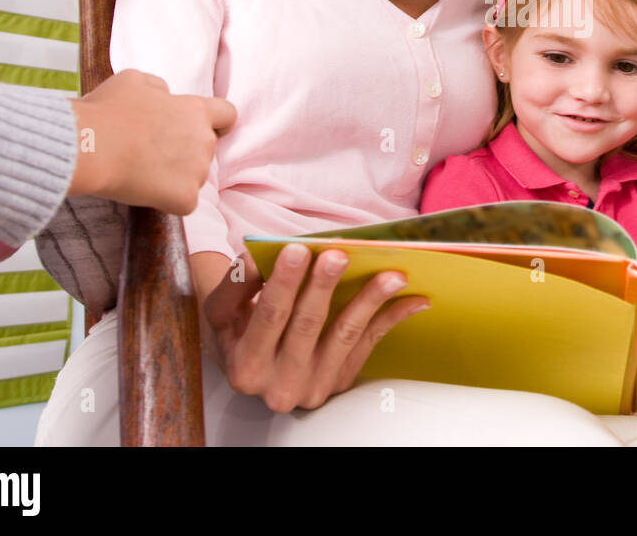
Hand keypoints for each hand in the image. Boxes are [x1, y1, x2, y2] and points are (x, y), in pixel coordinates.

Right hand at [67, 69, 236, 214]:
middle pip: (205, 148)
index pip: (227, 115)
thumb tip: (166, 96)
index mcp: (196, 110)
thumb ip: (159, 88)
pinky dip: (167, 201)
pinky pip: (182, 202)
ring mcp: (198, 171)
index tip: (210, 129)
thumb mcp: (134, 81)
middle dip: (186, 151)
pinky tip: (144, 192)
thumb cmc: (107, 111)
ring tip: (142, 171)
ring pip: (194, 176)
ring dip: (176, 176)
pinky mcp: (185, 197)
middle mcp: (204, 140)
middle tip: (152, 153)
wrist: (90, 146)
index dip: (218, 123)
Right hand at [203, 245, 429, 411]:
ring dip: (370, 300)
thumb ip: (237, 284)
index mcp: (244, 364)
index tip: (298, 249)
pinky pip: (368, 344)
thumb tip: (258, 256)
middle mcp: (277, 385)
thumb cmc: (239, 331)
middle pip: (306, 326)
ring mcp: (312, 387)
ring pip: (344, 335)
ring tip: (391, 274)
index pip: (267, 317)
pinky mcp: (339, 382)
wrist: (253, 372)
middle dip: (323, 286)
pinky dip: (391, 318)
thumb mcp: (223, 312)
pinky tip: (413, 298)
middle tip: (338, 254)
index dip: (283, 283)